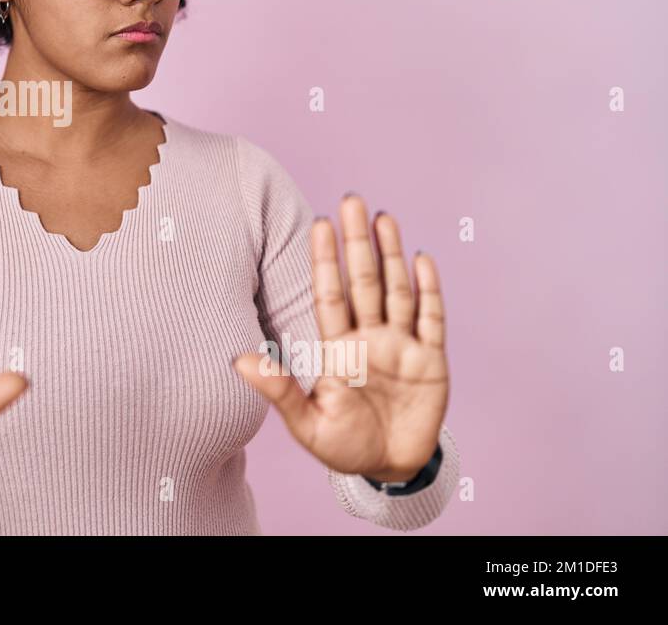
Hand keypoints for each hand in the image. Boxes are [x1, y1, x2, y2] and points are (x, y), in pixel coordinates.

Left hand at [233, 194, 448, 482]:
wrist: (388, 468)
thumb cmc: (343, 446)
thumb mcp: (307, 424)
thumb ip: (279, 390)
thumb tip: (238, 360)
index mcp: (337, 349)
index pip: (330, 295)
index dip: (325, 261)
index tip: (319, 224)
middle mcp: (369, 338)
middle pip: (364, 282)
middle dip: (358, 243)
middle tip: (351, 200)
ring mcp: (401, 346)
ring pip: (396, 290)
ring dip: (392, 254)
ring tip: (383, 218)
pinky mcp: (432, 361)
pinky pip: (431, 319)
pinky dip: (429, 291)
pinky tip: (422, 260)